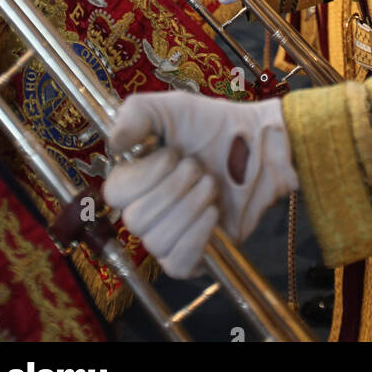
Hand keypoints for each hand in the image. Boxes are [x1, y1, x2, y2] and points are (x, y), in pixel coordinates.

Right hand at [103, 93, 296, 278]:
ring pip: (157, 242)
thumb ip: (136, 113)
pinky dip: (197, 237)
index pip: (115, 194)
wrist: (260, 146)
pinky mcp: (192, 257)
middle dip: (176, 188)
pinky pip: (177, 264)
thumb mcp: (173, 107)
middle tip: (199, 169)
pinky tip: (213, 214)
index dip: (146, 175)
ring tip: (211, 186)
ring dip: (192, 207)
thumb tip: (112, 143)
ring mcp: (167, 237)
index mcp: (134, 178)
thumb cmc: (214, 126)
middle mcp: (144, 210)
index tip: (174, 155)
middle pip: (137, 220)